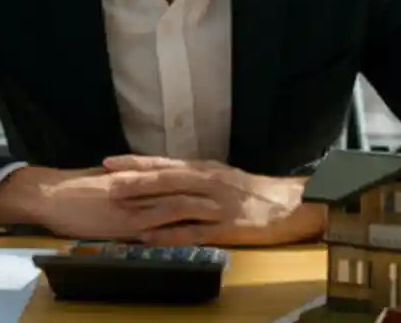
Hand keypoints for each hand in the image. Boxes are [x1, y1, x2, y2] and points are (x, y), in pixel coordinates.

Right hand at [0, 165, 234, 240]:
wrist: (50, 195)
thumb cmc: (72, 190)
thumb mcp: (103, 182)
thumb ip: (125, 183)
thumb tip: (137, 184)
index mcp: (133, 174)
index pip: (170, 173)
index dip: (193, 176)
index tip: (214, 177)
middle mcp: (138, 186)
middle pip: (179, 186)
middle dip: (204, 190)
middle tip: (228, 193)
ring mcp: (133, 204)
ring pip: (174, 203)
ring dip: (199, 207)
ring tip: (222, 212)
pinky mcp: (126, 223)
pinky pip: (157, 224)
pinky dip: (177, 227)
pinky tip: (194, 233)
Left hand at [102, 155, 325, 246]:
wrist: (290, 204)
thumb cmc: (253, 191)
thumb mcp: (221, 175)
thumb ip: (193, 176)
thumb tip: (162, 176)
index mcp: (204, 169)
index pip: (164, 162)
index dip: (136, 163)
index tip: (109, 162)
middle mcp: (208, 182)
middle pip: (167, 180)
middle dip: (137, 183)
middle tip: (110, 186)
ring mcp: (216, 205)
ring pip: (177, 204)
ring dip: (149, 209)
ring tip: (124, 213)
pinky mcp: (226, 227)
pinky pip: (194, 232)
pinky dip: (170, 235)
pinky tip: (151, 238)